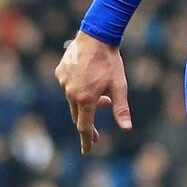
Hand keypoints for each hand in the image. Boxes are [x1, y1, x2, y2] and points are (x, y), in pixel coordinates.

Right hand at [55, 30, 131, 154]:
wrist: (96, 36)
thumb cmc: (111, 62)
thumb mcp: (120, 86)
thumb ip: (121, 108)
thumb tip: (127, 128)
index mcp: (85, 99)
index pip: (84, 127)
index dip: (87, 139)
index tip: (87, 151)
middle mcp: (70, 93)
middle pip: (78, 115)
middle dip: (87, 124)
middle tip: (97, 135)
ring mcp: (63, 82)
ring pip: (73, 100)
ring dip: (86, 103)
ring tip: (103, 98)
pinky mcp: (60, 72)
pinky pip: (68, 86)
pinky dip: (78, 89)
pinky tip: (89, 81)